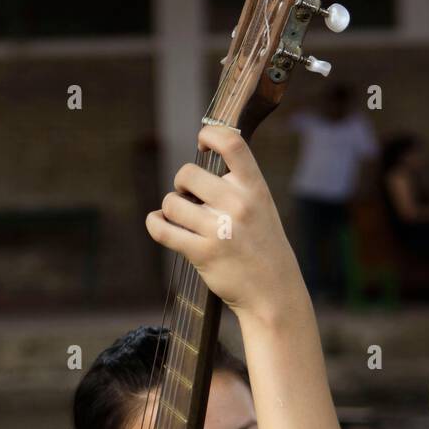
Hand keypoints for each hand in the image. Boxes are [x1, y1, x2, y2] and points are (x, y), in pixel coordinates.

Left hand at [145, 124, 307, 317]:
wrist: (273, 293)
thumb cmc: (264, 249)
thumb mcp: (262, 209)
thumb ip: (238, 187)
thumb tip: (196, 170)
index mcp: (255, 189)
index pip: (231, 144)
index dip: (210, 135)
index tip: (202, 143)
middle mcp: (238, 205)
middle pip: (188, 174)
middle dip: (181, 184)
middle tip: (189, 198)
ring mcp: (220, 229)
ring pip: (172, 203)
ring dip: (170, 209)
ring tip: (181, 219)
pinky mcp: (203, 253)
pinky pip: (163, 230)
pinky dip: (155, 224)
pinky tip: (158, 223)